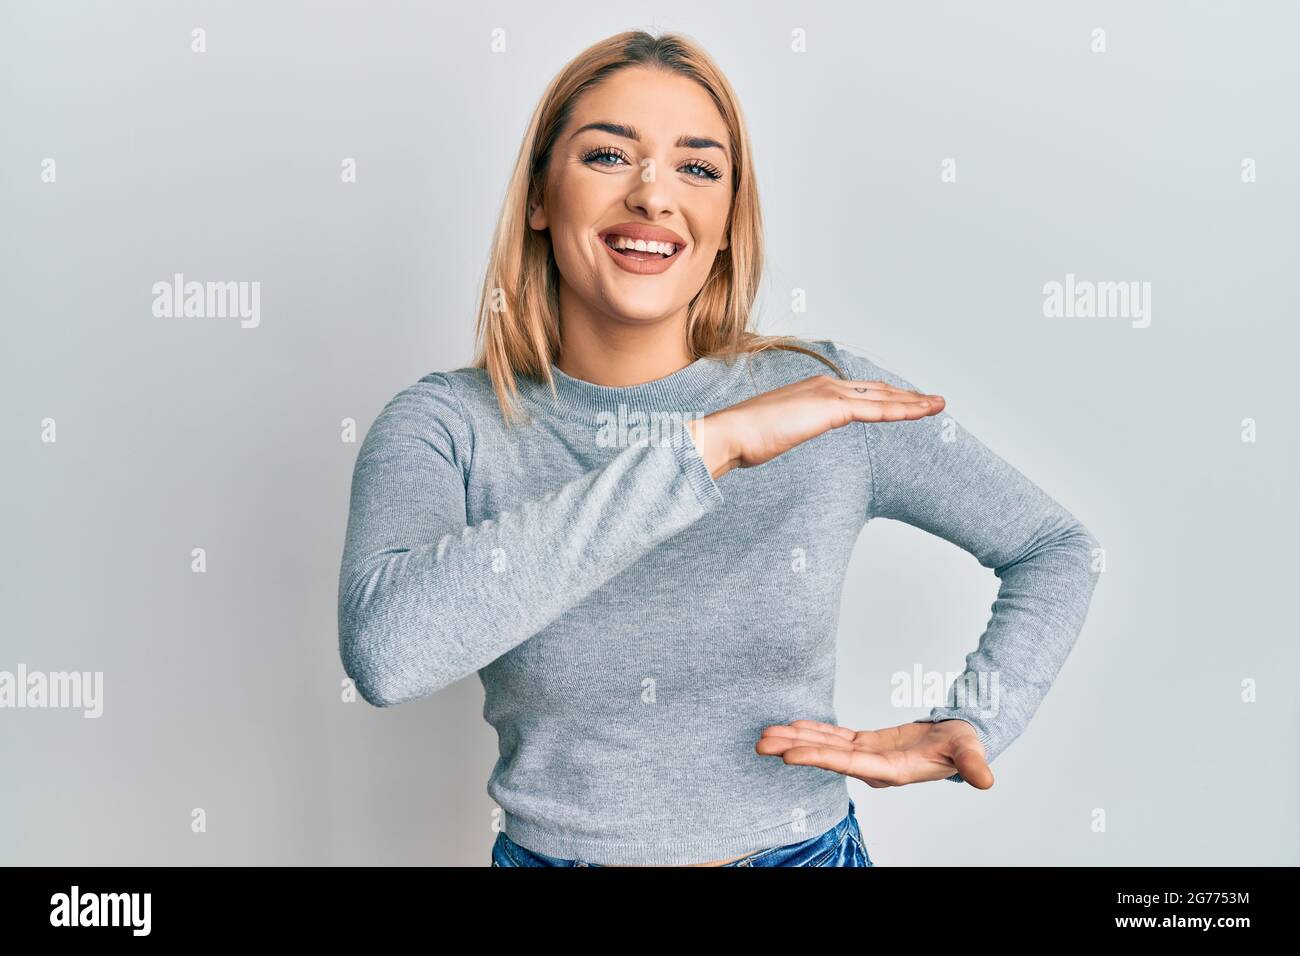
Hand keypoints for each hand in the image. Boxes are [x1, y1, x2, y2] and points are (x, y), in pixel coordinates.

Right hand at [685, 374, 943, 479]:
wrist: (728, 433)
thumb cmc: (742, 438)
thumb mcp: (772, 433)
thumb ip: (787, 431)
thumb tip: (780, 439)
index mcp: (811, 389)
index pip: (857, 392)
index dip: (883, 396)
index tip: (901, 402)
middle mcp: (824, 385)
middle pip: (876, 390)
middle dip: (906, 395)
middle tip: (932, 401)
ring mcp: (829, 393)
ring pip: (883, 397)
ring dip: (914, 401)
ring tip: (938, 405)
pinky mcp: (832, 408)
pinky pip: (877, 409)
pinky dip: (904, 409)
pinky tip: (923, 411)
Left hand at [755, 718, 993, 788]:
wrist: (962, 740)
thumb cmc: (964, 745)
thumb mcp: (970, 750)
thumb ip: (973, 764)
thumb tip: (986, 780)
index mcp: (891, 770)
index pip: (847, 764)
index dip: (818, 758)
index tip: (788, 755)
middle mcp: (872, 767)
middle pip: (826, 757)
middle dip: (793, 750)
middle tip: (761, 743)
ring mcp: (866, 755)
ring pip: (824, 747)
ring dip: (795, 739)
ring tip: (765, 735)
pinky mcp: (866, 744)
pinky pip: (833, 738)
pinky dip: (812, 731)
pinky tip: (792, 726)